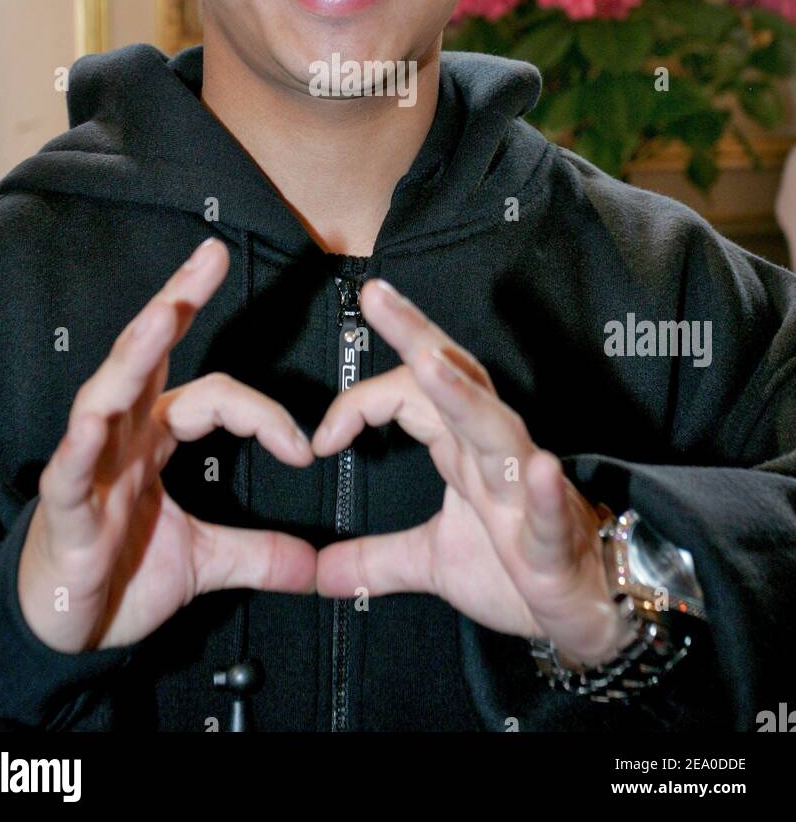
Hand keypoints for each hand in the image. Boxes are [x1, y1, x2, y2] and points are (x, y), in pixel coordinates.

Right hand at [19, 239, 316, 652]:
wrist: (63, 625)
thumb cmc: (116, 573)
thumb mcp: (200, 561)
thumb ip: (257, 554)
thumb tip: (315, 565)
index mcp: (152, 439)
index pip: (213, 397)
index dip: (263, 415)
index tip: (303, 448)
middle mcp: (121, 438)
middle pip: (148, 357)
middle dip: (177, 302)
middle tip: (210, 258)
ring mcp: (89, 466)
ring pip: (107, 395)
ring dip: (135, 356)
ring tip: (159, 320)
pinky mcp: (64, 510)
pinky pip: (69, 471)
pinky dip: (80, 447)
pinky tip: (91, 425)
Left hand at [311, 278, 633, 668]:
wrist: (588, 610)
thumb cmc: (520, 571)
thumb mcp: (434, 562)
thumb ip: (375, 559)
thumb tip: (319, 571)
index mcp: (462, 450)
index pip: (408, 394)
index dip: (359, 404)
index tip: (321, 440)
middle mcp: (493, 455)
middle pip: (454, 379)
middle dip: (416, 335)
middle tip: (375, 296)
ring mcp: (527, 491)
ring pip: (496, 429)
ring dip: (464, 397)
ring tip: (430, 363)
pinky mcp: (554, 539)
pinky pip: (549, 509)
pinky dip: (545, 490)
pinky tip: (540, 468)